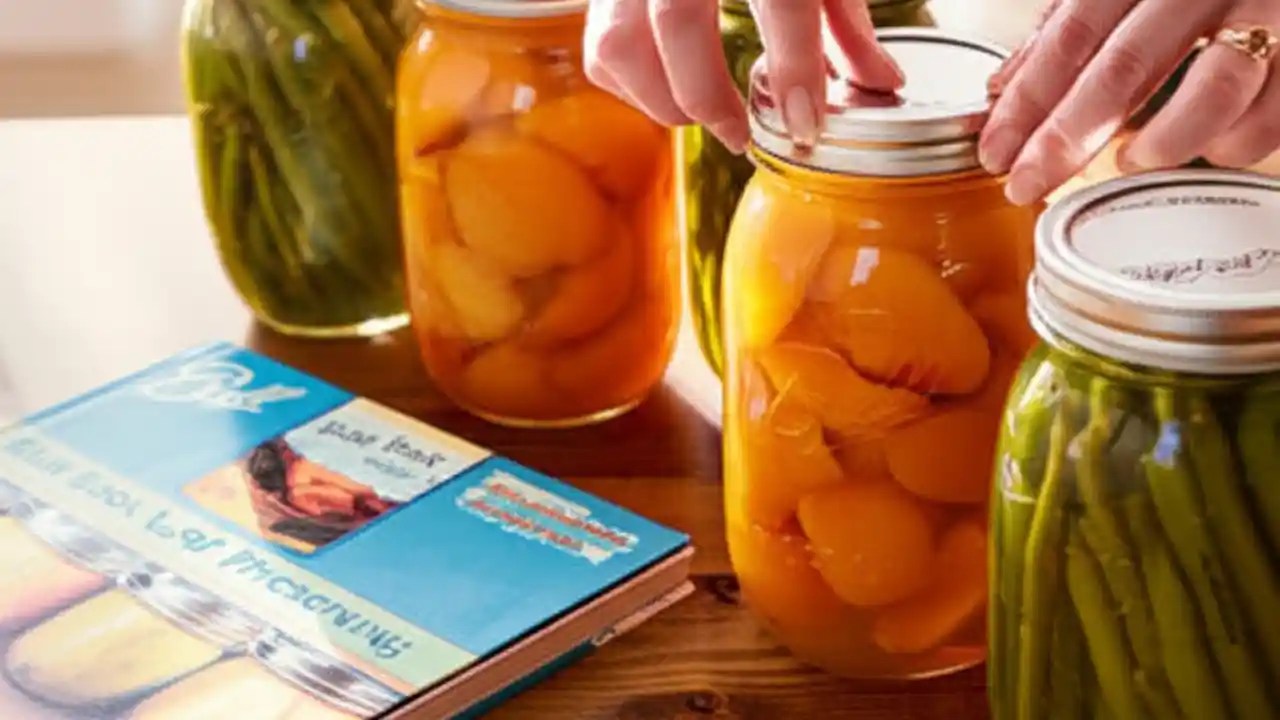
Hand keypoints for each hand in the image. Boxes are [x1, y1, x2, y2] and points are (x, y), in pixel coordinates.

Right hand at [583, 0, 903, 153]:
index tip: (806, 124)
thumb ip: (845, 20)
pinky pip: (602, 49)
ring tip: (705, 114)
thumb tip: (880, 83)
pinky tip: (671, 89)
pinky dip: (634, 87)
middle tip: (742, 133)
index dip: (793, 67)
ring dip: (664, 99)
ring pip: (622, 41)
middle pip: (677, 20)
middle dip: (709, 95)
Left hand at [980, 0, 1279, 204]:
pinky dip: (1236, 142)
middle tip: (1026, 184)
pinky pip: (1274, 110)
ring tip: (1130, 161)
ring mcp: (1270, 11)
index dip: (1029, 97)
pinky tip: (1211, 149)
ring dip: (1162, 140)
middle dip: (1067, 136)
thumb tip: (1004, 86)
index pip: (1073, 33)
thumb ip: (1071, 27)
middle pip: (1126, 65)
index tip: (995, 150)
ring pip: (1215, 87)